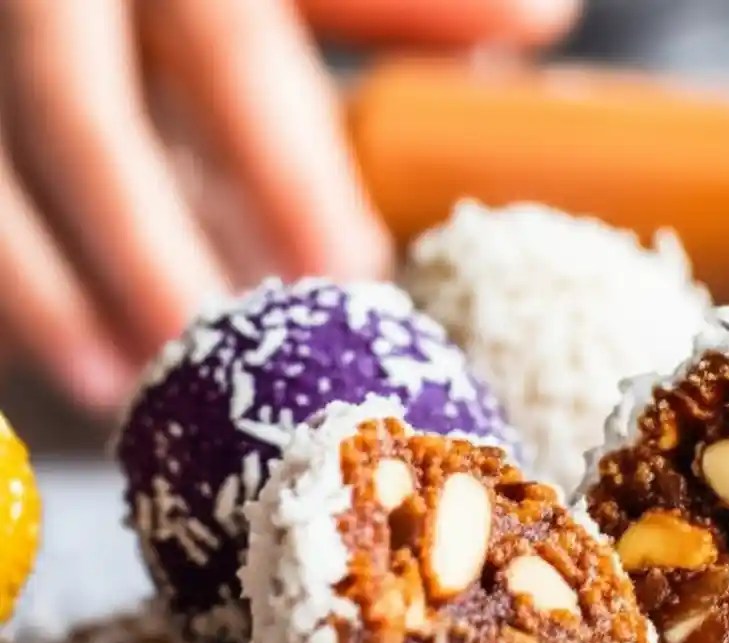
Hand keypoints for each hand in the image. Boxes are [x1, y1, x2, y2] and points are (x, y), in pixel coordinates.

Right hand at [0, 0, 578, 413]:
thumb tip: (541, 21)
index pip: (233, 52)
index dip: (285, 171)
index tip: (347, 276)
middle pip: (79, 112)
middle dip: (145, 242)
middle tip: (220, 353)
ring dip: (48, 284)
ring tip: (121, 384)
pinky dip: (18, 284)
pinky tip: (70, 363)